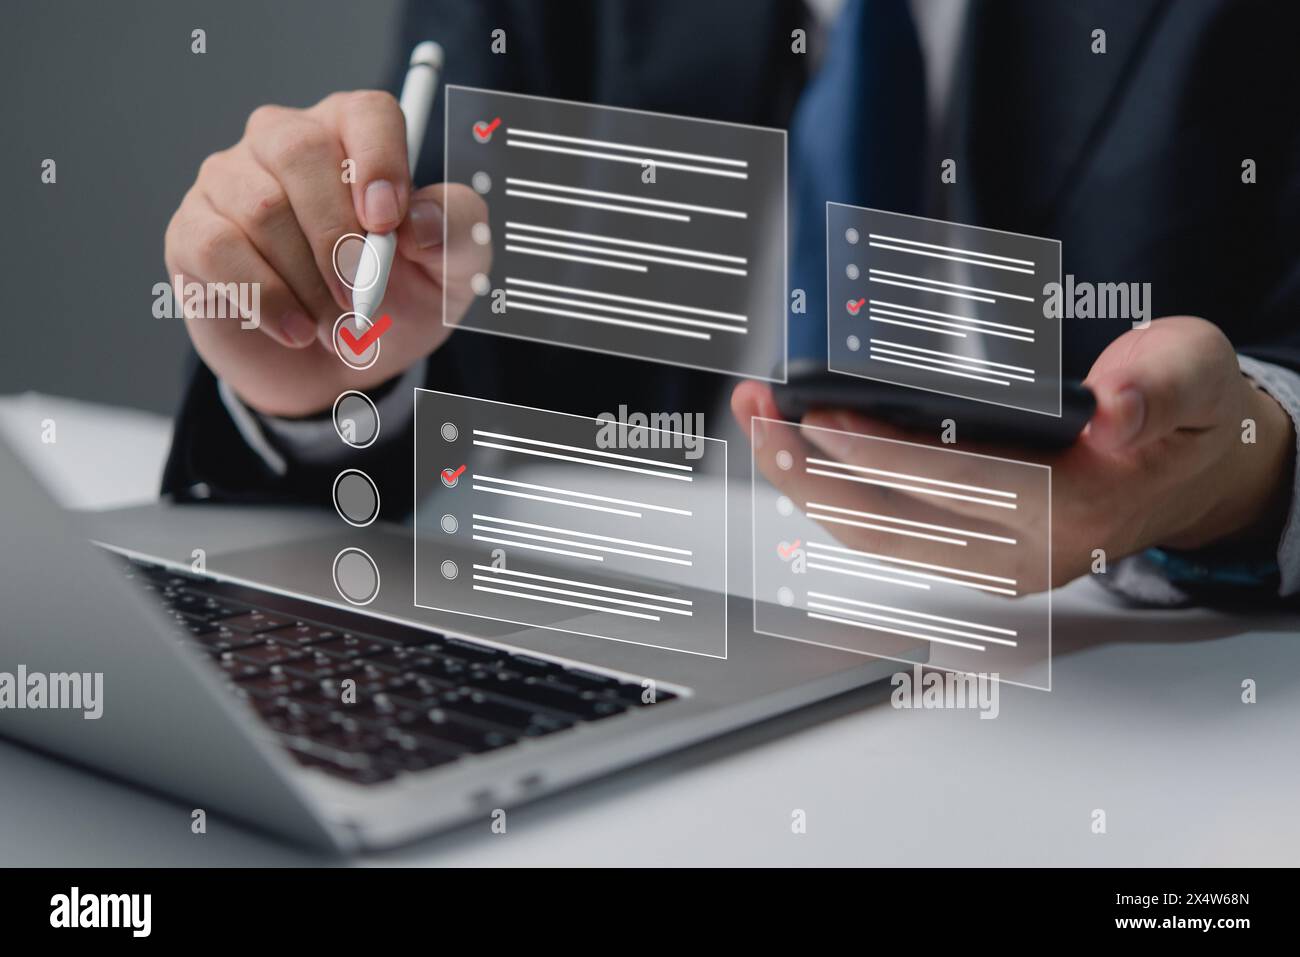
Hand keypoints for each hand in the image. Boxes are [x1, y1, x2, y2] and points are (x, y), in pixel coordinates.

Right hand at [164, 91, 488, 416]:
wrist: (340, 368)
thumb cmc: (399, 303)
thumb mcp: (453, 276)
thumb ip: (457, 234)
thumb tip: (418, 220)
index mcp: (355, 136)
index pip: (367, 113)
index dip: (379, 159)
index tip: (388, 222)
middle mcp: (284, 141)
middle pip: (300, 150)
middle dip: (338, 236)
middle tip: (363, 298)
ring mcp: (230, 181)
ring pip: (261, 208)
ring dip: (307, 281)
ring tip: (335, 325)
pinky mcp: (193, 231)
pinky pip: (218, 249)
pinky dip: (265, 299)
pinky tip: (295, 330)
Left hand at [734, 316, 1293, 590]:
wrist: (1188, 479)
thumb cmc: (1181, 421)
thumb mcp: (1198, 376)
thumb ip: (1164, 382)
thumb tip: (1114, 409)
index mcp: (1078, 502)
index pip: (957, 480)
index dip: (879, 449)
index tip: (817, 412)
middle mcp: (1025, 550)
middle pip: (891, 520)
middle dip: (810, 465)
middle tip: (759, 411)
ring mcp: (992, 567)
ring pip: (874, 537)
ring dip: (804, 484)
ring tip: (759, 425)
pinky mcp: (969, 563)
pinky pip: (883, 538)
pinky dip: (830, 497)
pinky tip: (796, 455)